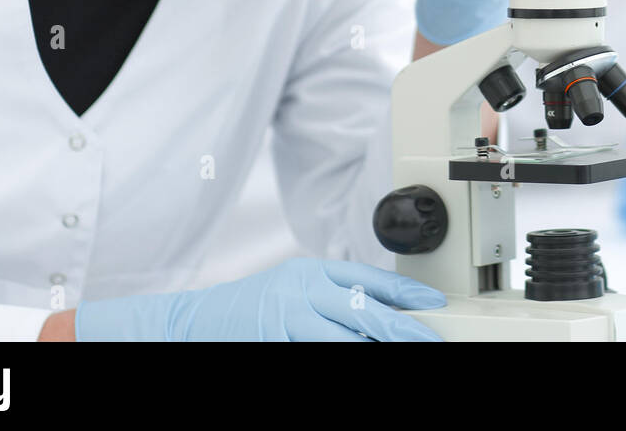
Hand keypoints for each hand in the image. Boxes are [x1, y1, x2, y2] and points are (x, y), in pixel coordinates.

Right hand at [74, 257, 445, 340]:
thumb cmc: (248, 311)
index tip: (433, 303)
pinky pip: (317, 347)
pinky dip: (342, 351)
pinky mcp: (273, 337)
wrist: (192, 321)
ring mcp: (286, 315)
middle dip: (402, 327)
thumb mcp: (293, 294)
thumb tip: (378, 317)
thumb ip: (331, 302)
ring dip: (375, 343)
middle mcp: (302, 288)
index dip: (405, 292)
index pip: (369, 279)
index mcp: (312, 272)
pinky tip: (359, 354)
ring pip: (344, 335)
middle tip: (431, 337)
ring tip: (406, 346)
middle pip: (363, 309)